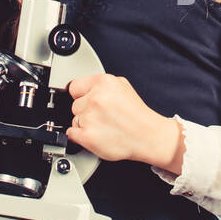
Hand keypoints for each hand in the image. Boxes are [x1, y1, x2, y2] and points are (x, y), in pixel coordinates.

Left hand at [65, 73, 183, 172]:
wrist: (149, 137)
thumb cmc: (137, 116)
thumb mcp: (123, 86)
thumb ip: (101, 85)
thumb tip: (85, 88)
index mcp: (104, 83)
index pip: (74, 87)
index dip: (82, 96)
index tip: (88, 102)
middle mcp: (96, 98)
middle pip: (74, 105)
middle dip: (86, 111)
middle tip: (104, 117)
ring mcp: (90, 117)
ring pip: (74, 120)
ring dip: (85, 125)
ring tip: (105, 127)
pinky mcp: (87, 136)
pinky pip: (71, 134)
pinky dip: (81, 137)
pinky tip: (97, 135)